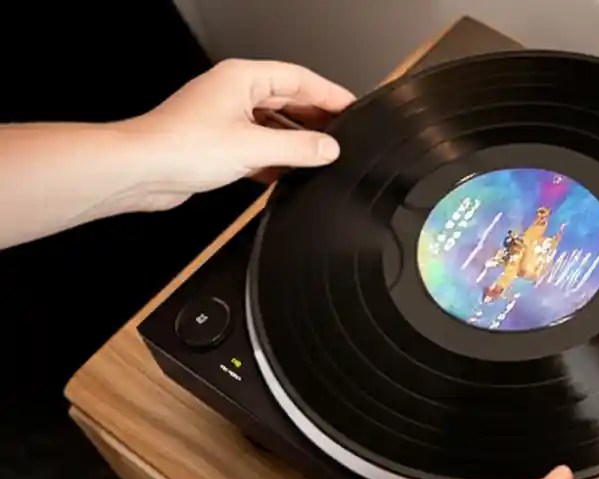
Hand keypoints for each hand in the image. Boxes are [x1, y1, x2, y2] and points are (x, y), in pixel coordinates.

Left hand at [122, 58, 355, 208]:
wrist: (140, 171)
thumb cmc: (179, 146)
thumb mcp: (253, 147)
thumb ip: (298, 148)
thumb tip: (328, 148)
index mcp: (242, 79)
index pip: (298, 79)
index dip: (329, 93)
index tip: (352, 107)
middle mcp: (233, 94)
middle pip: (287, 100)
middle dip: (315, 118)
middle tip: (343, 135)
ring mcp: (225, 118)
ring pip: (273, 125)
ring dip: (295, 141)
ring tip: (321, 156)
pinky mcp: (218, 144)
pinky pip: (258, 146)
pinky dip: (276, 158)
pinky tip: (290, 173)